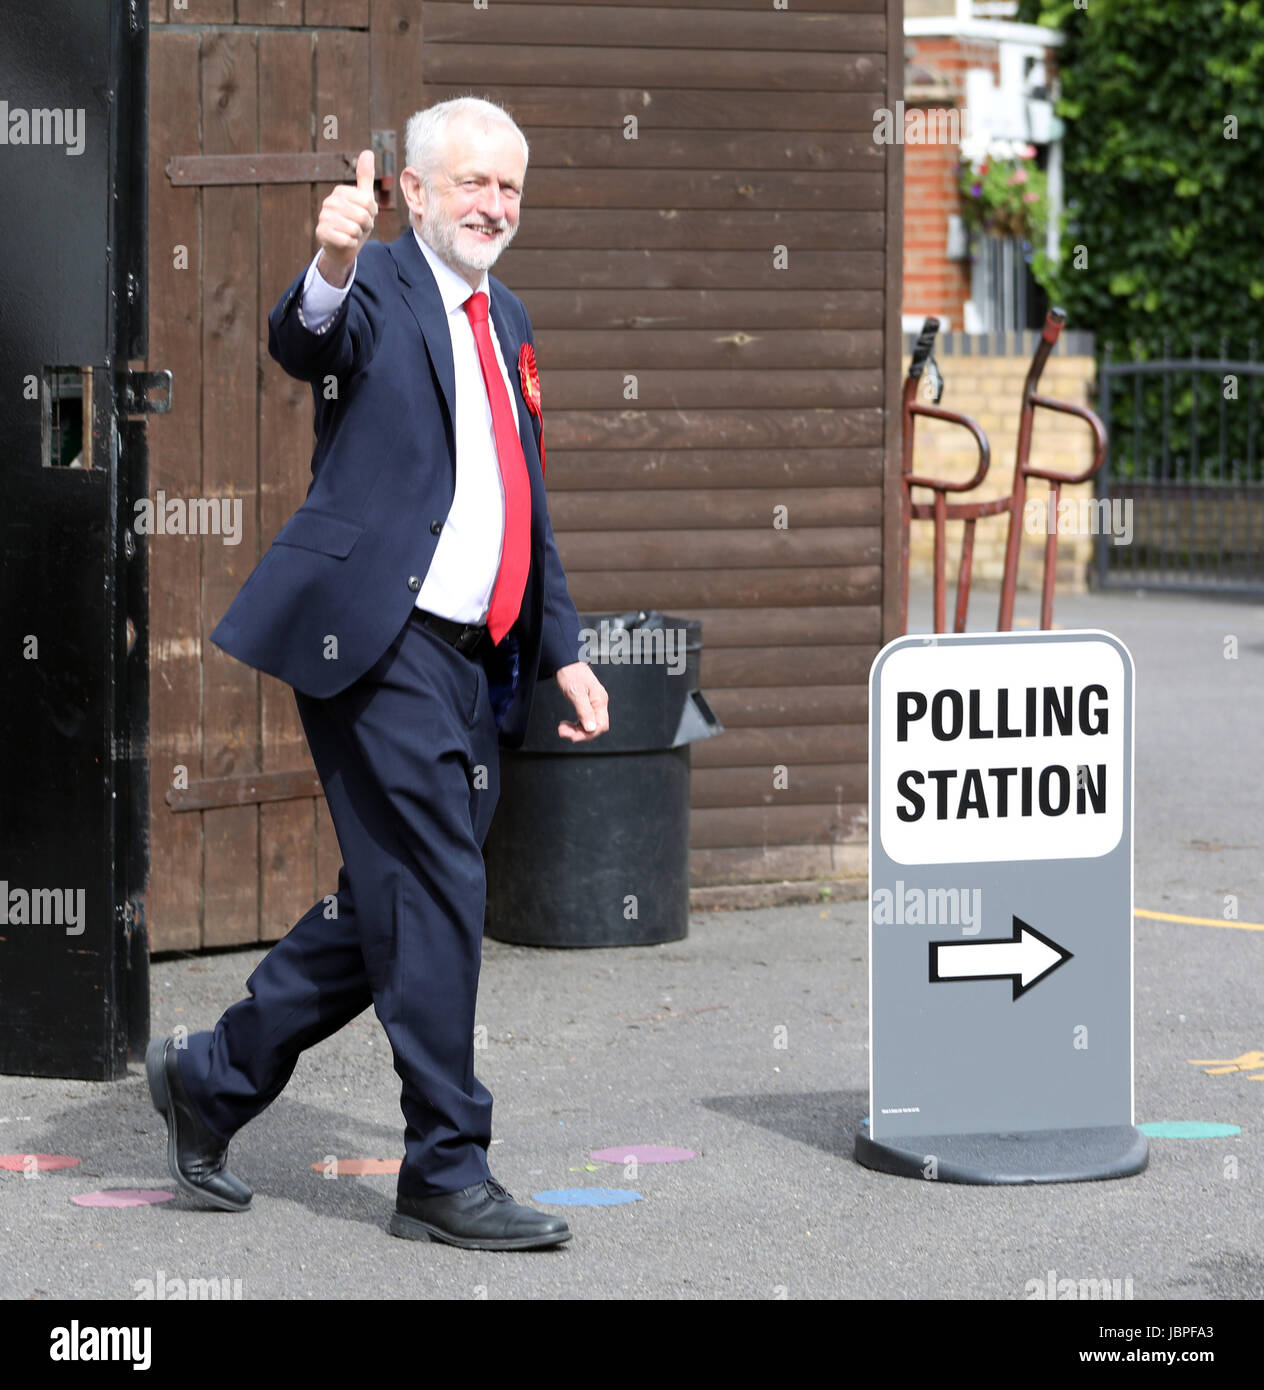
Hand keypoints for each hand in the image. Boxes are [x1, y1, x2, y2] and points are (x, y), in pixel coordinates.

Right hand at [315, 148, 377, 286]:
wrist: (343, 247)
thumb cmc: (356, 222)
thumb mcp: (364, 200)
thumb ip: (365, 177)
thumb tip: (367, 151)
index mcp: (341, 191)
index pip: (368, 202)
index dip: (371, 213)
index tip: (364, 215)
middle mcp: (329, 201)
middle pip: (362, 216)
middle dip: (365, 226)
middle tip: (358, 227)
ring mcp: (323, 217)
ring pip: (354, 229)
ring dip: (357, 235)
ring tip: (350, 233)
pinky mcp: (321, 233)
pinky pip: (347, 240)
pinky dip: (350, 244)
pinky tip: (344, 242)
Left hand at [554, 662, 608, 742]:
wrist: (564, 661)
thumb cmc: (570, 672)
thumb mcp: (576, 693)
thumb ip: (584, 711)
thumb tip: (591, 728)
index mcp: (599, 700)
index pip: (601, 725)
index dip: (588, 734)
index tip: (572, 736)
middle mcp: (598, 703)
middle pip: (595, 727)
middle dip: (579, 733)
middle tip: (562, 732)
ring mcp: (593, 703)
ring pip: (588, 725)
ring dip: (575, 730)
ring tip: (562, 729)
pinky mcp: (586, 703)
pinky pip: (583, 720)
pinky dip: (575, 725)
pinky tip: (566, 724)